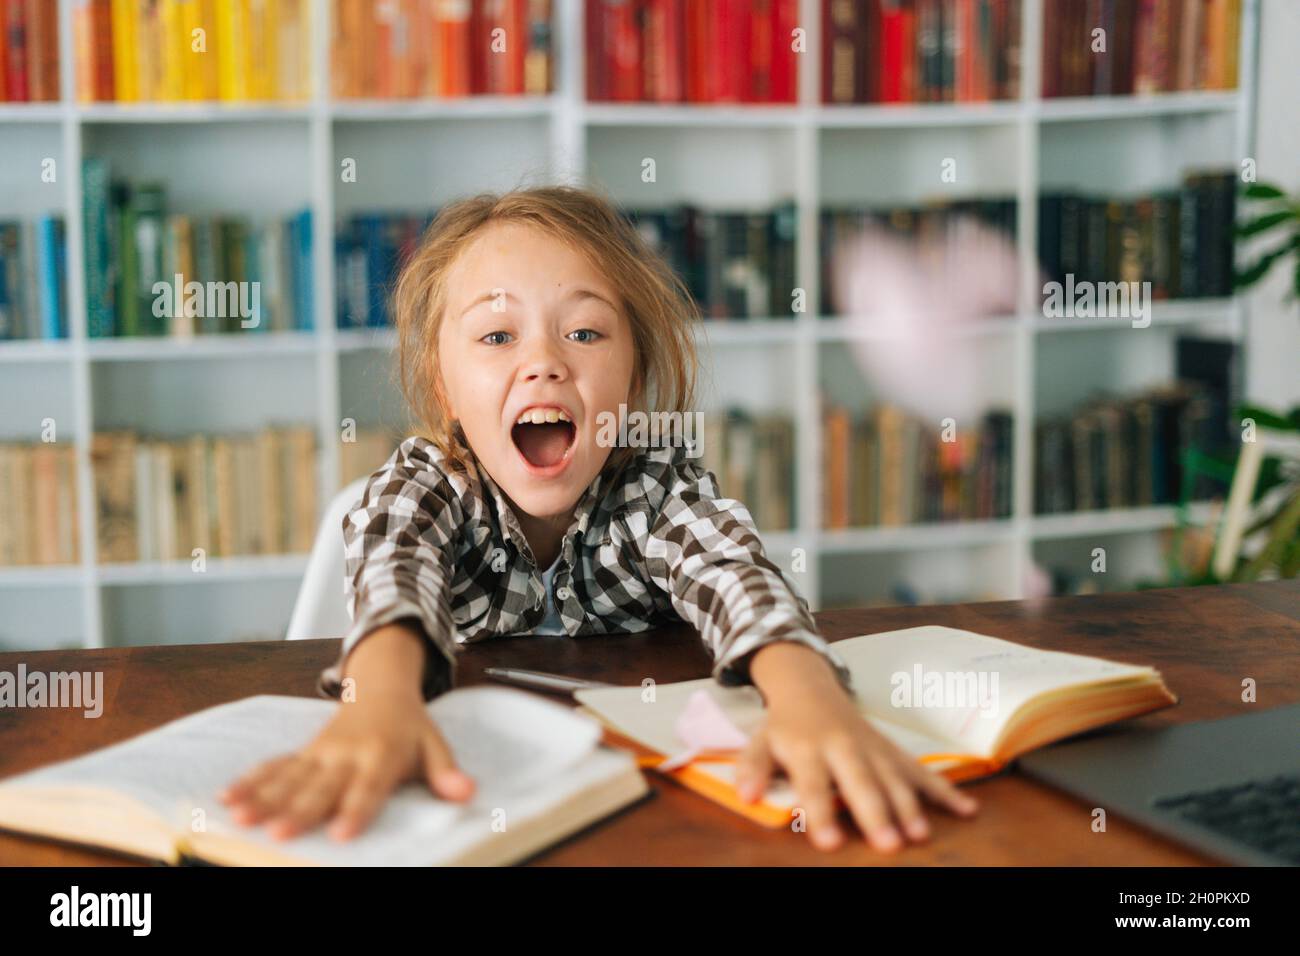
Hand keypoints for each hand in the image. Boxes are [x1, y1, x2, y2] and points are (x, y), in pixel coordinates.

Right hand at [218, 691, 474, 841]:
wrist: (382, 687)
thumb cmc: (410, 726)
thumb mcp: (435, 744)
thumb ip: (446, 772)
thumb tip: (467, 792)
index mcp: (381, 754)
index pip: (368, 787)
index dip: (355, 809)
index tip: (340, 833)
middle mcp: (346, 754)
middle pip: (321, 786)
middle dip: (299, 810)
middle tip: (279, 833)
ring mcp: (320, 752)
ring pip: (289, 776)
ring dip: (263, 796)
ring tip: (239, 816)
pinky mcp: (304, 752)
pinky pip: (275, 766)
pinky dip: (250, 781)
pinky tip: (227, 798)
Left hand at [740, 642, 978, 852]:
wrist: (810, 688)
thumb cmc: (784, 726)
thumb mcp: (759, 742)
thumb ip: (753, 768)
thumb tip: (747, 796)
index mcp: (807, 747)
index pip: (813, 783)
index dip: (820, 812)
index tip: (829, 842)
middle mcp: (843, 746)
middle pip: (860, 781)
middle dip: (876, 812)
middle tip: (889, 843)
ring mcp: (872, 747)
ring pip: (894, 776)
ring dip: (909, 805)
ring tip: (920, 834)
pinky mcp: (891, 750)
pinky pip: (920, 770)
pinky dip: (945, 789)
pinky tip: (967, 811)